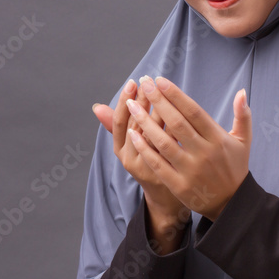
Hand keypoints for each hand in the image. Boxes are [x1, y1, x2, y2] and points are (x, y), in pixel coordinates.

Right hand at [93, 79, 188, 252]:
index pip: (119, 122)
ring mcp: (150, 168)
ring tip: (164, 91)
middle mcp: (132, 160)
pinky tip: (180, 112)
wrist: (166, 197)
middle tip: (150, 81)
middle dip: (144, 101)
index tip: (133, 82)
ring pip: (154, 136)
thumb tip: (97, 107)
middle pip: (137, 126)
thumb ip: (118, 126)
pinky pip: (172, 147)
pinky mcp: (169, 173)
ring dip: (159, 112)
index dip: (124, 101)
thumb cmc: (148, 163)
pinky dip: (175, 130)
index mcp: (120, 151)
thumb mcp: (130, 146)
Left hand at [125, 75, 250, 221]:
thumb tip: (241, 91)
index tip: (159, 80)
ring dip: (145, 122)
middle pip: (176, 123)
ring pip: (164, 142)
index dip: (175, 95)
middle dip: (158, 101)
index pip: (193, 111)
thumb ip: (243, 115)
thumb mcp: (243, 141)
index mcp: (218, 139)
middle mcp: (204, 153)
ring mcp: (191, 170)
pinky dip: (145, 149)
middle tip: (143, 84)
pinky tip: (132, 134)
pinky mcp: (179, 185)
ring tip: (132, 105)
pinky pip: (158, 164)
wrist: (232, 204)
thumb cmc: (235, 168)